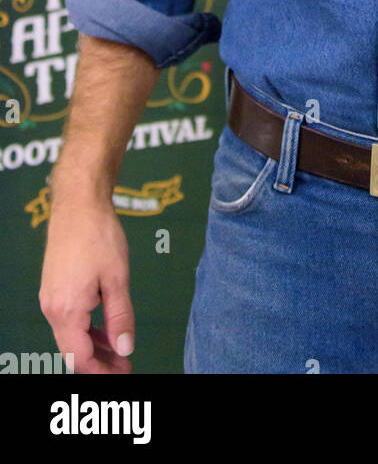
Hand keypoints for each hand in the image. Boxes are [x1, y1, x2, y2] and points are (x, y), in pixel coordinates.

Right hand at [39, 200, 134, 373]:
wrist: (78, 205)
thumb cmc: (99, 236)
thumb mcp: (117, 278)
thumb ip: (120, 316)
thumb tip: (124, 348)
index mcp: (66, 310)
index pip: (79, 358)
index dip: (101, 372)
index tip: (124, 373)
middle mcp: (52, 309)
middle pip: (73, 352)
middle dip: (99, 363)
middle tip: (125, 367)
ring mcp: (51, 299)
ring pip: (71, 337)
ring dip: (94, 347)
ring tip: (120, 353)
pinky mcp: (55, 289)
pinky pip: (69, 320)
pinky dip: (87, 330)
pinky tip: (106, 330)